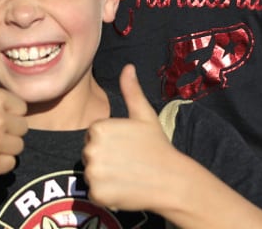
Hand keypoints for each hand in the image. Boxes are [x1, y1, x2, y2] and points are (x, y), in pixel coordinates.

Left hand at [83, 64, 178, 212]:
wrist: (171, 180)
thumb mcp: (144, 115)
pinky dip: (107, 194)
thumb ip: (131, 91)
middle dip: (105, 159)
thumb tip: (128, 67)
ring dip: (105, 177)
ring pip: (91, 174)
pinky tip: (124, 189)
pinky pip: (95, 194)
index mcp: (98, 127)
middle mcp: (91, 149)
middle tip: (128, 162)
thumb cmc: (157, 145)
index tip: (127, 147)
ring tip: (127, 175)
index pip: (93, 136)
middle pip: (89, 155)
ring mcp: (93, 173)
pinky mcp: (96, 194)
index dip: (110, 143)